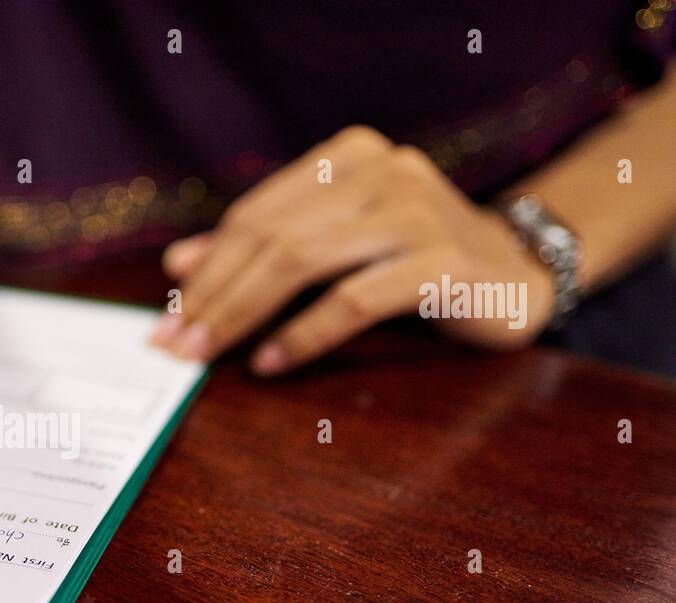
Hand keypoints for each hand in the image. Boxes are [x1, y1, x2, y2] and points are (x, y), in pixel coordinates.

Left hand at [154, 126, 555, 373]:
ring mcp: (415, 212)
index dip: (205, 270)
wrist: (519, 273)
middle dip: (213, 296)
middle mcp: (381, 171)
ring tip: (207, 357)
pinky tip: (271, 362)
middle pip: (270, 237)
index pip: (255, 216)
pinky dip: (303, 334)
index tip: (165, 321)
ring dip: (243, 315)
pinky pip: (353, 299)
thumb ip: (264, 249)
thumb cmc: (411, 263)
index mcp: (347, 158)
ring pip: (302, 261)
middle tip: (174, 347)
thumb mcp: (333, 248)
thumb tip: (178, 265)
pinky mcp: (442, 260)